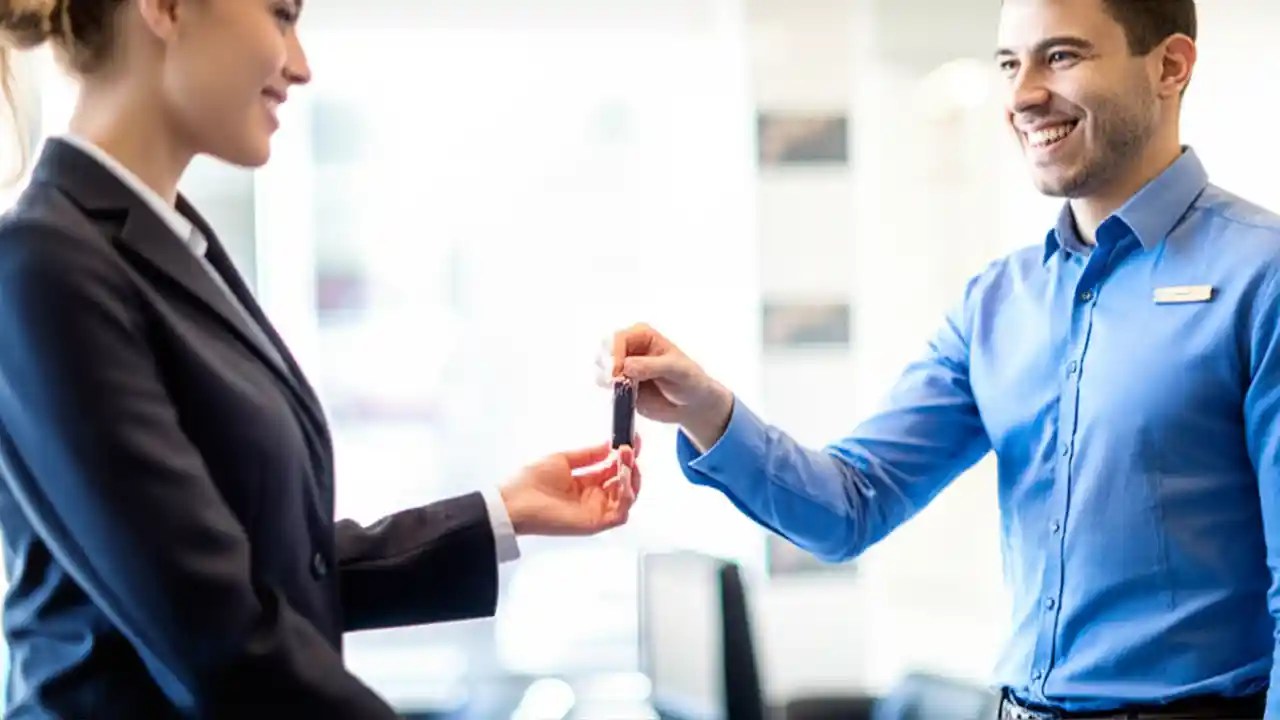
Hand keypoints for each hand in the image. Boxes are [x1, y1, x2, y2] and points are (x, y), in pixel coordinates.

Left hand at [500, 440, 641, 535]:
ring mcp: (596, 511)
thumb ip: (588, 454)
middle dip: (631, 464)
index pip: (614, 469)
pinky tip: (622, 479)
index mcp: (586, 483)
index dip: (626, 456)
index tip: (633, 440)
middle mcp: (594, 497)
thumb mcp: (564, 459)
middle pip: (625, 483)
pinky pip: (620, 513)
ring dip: (632, 479)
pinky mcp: (595, 523)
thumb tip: (608, 445)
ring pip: (627, 498)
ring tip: (625, 462)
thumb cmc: (531, 481)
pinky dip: (626, 496)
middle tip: (629, 450)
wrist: (515, 501)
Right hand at [597, 323, 733, 450]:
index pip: (619, 338)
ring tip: (618, 388)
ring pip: (601, 367)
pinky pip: (605, 386)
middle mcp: (629, 348)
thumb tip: (626, 366)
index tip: (619, 372)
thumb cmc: (689, 380)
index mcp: (642, 335)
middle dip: (605, 364)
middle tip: (613, 380)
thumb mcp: (677, 370)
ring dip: (604, 378)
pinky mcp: (620, 385)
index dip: (615, 353)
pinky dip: (608, 390)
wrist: (691, 404)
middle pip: (604, 349)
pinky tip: (620, 395)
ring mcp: (622, 367)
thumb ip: (652, 366)